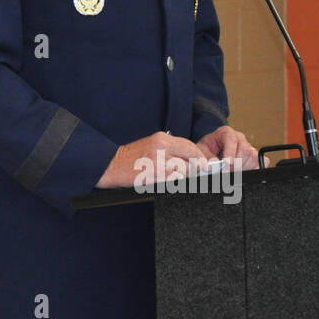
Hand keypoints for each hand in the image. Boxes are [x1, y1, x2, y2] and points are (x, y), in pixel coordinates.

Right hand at [96, 131, 210, 188]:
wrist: (113, 165)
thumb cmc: (133, 157)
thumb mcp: (152, 145)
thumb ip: (171, 149)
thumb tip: (192, 157)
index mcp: (161, 139)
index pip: (189, 146)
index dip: (200, 156)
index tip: (205, 164)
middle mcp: (161, 148)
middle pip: (190, 158)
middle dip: (195, 167)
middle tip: (195, 172)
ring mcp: (159, 162)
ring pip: (184, 170)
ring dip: (184, 175)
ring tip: (173, 174)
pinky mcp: (155, 174)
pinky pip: (174, 179)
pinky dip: (175, 180)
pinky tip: (166, 178)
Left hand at [196, 125, 257, 170]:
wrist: (212, 150)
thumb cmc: (207, 148)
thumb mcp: (201, 150)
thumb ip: (206, 156)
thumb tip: (213, 164)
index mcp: (226, 132)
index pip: (232, 139)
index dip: (230, 152)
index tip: (227, 163)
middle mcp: (239, 138)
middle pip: (245, 149)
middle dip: (236, 163)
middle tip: (228, 171)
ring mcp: (249, 146)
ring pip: (253, 157)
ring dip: (243, 168)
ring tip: (232, 171)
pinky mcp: (255, 156)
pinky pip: (262, 161)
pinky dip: (254, 169)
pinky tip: (244, 172)